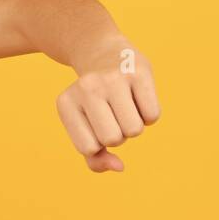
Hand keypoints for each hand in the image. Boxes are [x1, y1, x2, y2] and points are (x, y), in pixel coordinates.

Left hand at [54, 34, 159, 171]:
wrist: (103, 52)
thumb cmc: (94, 102)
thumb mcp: (85, 128)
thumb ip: (95, 159)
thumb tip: (119, 167)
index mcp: (65, 103)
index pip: (89, 148)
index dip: (99, 142)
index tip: (95, 122)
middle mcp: (86, 88)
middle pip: (113, 139)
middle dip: (119, 135)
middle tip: (113, 113)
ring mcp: (112, 78)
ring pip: (134, 130)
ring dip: (135, 126)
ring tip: (125, 105)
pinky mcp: (138, 71)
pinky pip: (153, 116)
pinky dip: (150, 115)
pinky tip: (139, 97)